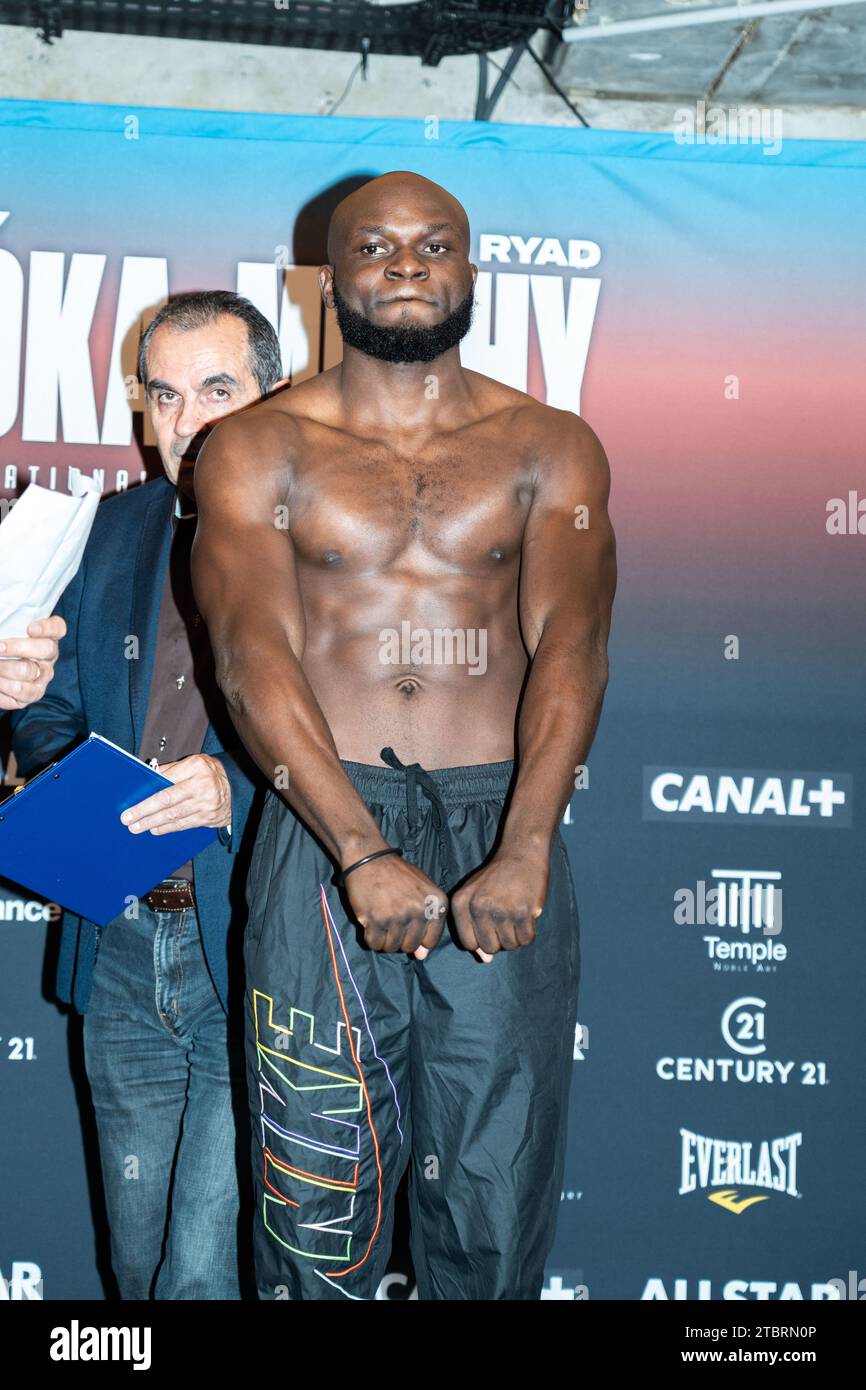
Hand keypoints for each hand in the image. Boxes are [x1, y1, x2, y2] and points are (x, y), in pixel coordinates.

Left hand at [0, 615, 66, 710]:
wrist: (1, 669)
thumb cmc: (4, 646)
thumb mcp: (8, 631)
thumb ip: (7, 626)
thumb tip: (2, 635)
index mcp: (47, 636)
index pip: (57, 628)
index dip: (47, 628)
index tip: (29, 629)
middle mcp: (49, 657)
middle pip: (45, 649)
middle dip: (17, 648)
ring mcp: (43, 677)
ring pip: (29, 672)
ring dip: (5, 669)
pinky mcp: (32, 694)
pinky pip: (20, 694)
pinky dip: (3, 689)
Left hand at [120, 753, 230, 834]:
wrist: (237, 788)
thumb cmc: (210, 774)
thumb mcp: (194, 763)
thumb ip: (171, 770)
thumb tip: (147, 778)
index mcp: (196, 766)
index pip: (166, 780)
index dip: (147, 793)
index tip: (131, 802)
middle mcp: (202, 784)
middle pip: (167, 800)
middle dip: (144, 811)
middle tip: (128, 819)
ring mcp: (206, 803)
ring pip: (174, 815)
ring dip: (152, 822)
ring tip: (137, 827)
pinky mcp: (209, 817)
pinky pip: (184, 824)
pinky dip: (167, 828)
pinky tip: (155, 829)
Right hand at [344, 853, 446, 959]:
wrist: (369, 859)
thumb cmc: (397, 874)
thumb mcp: (421, 891)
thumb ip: (427, 923)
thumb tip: (421, 957)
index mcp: (437, 903)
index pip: (431, 941)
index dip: (418, 938)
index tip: (408, 926)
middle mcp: (420, 911)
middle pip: (411, 946)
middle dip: (400, 940)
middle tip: (391, 922)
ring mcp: (398, 916)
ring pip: (392, 947)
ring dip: (384, 940)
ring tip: (381, 922)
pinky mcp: (376, 920)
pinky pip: (374, 944)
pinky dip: (371, 938)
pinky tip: (370, 923)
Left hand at [450, 846, 549, 961]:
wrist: (521, 854)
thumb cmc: (496, 878)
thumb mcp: (475, 896)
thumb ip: (474, 928)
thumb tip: (486, 960)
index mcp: (461, 903)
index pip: (468, 943)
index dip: (481, 940)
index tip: (490, 927)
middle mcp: (478, 907)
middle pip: (489, 948)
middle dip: (500, 940)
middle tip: (506, 922)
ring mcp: (500, 910)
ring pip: (510, 946)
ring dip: (516, 936)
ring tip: (516, 916)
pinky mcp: (522, 912)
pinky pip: (527, 940)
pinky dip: (529, 933)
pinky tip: (527, 916)